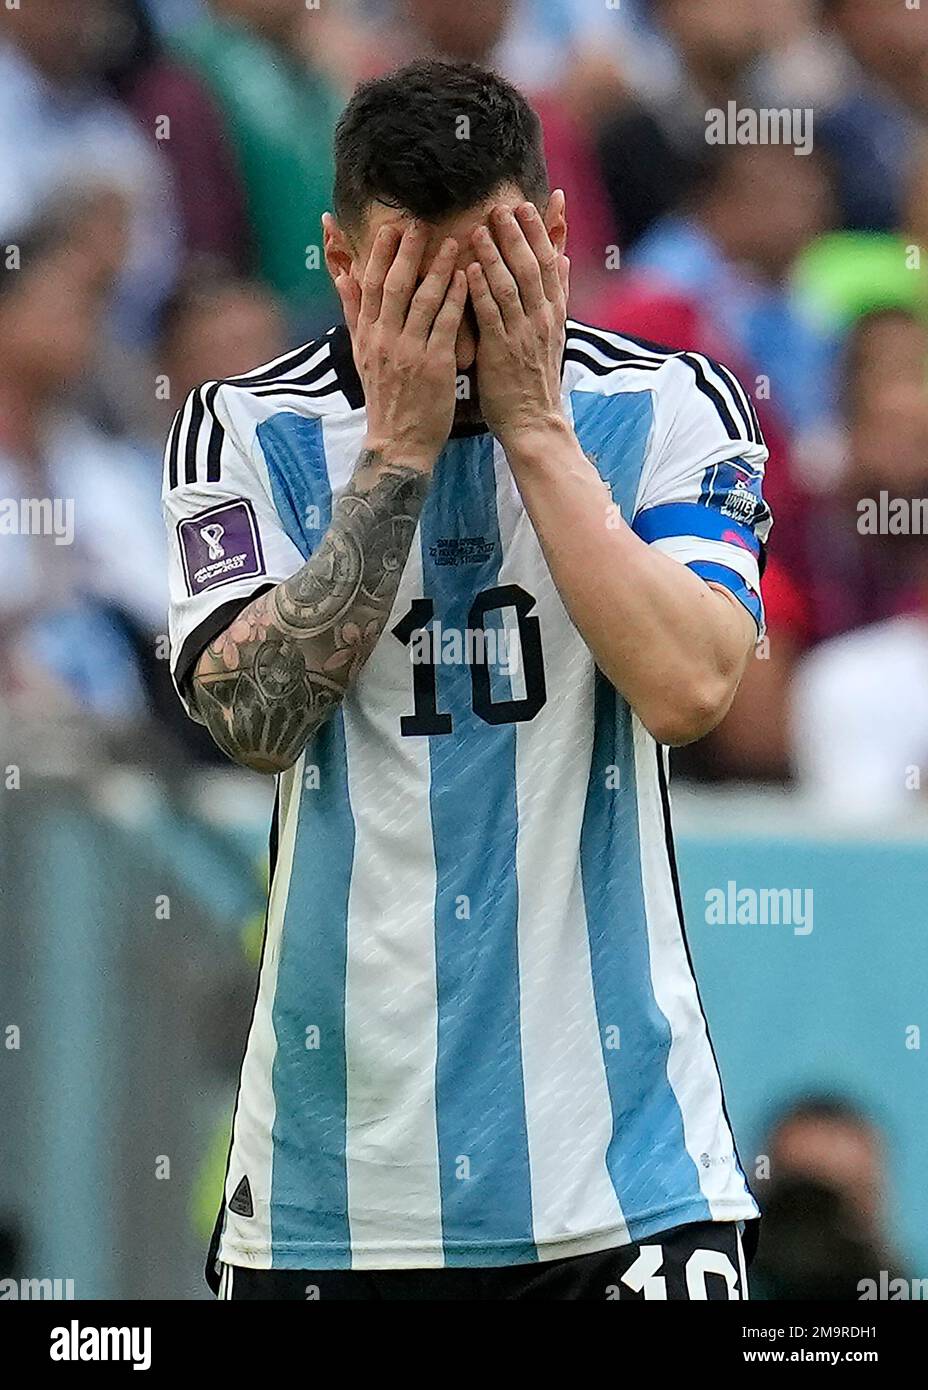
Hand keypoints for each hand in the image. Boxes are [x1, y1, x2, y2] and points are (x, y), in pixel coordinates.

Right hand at [335, 223, 466, 471]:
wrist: (398, 443)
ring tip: (453, 241)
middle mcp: (384, 339)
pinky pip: (446, 325)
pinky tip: (466, 278)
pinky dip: (456, 299)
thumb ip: (353, 312)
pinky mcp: (434, 366)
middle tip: (420, 222)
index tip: (391, 226)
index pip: (369, 284)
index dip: (379, 253)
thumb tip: (341, 275)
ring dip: (437, 268)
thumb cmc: (385, 397)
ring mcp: (409, 352)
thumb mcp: (360, 354)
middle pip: (393, 286)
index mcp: (367, 334)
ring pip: (422, 301)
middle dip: (406, 251)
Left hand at [466, 202, 569, 450]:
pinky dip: (480, 289)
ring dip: (496, 254)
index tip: (530, 203)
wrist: (533, 422)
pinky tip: (468, 268)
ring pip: (511, 286)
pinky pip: (491, 314)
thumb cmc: (535, 378)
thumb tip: (565, 259)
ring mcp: (523, 335)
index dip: (542, 231)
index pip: (551, 262)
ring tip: (482, 227)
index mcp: (554, 313)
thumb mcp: (554, 333)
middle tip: (502, 205)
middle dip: (518, 234)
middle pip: (533, 266)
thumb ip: (557, 294)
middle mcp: (542, 319)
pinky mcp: (501, 352)